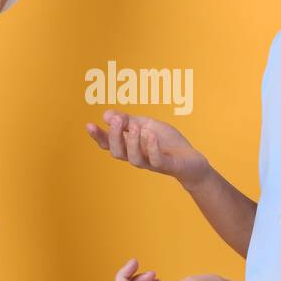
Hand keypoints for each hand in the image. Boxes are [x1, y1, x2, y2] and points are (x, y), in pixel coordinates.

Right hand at [84, 110, 209, 187]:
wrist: (191, 160)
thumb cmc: (167, 142)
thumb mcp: (147, 125)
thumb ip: (128, 120)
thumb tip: (105, 114)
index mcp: (130, 146)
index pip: (109, 143)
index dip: (98, 136)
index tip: (89, 124)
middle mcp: (137, 157)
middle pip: (117, 152)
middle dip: (114, 136)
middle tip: (117, 120)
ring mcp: (151, 163)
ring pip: (133, 159)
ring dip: (132, 141)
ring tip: (135, 126)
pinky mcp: (167, 166)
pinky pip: (156, 159)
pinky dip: (151, 146)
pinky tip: (150, 134)